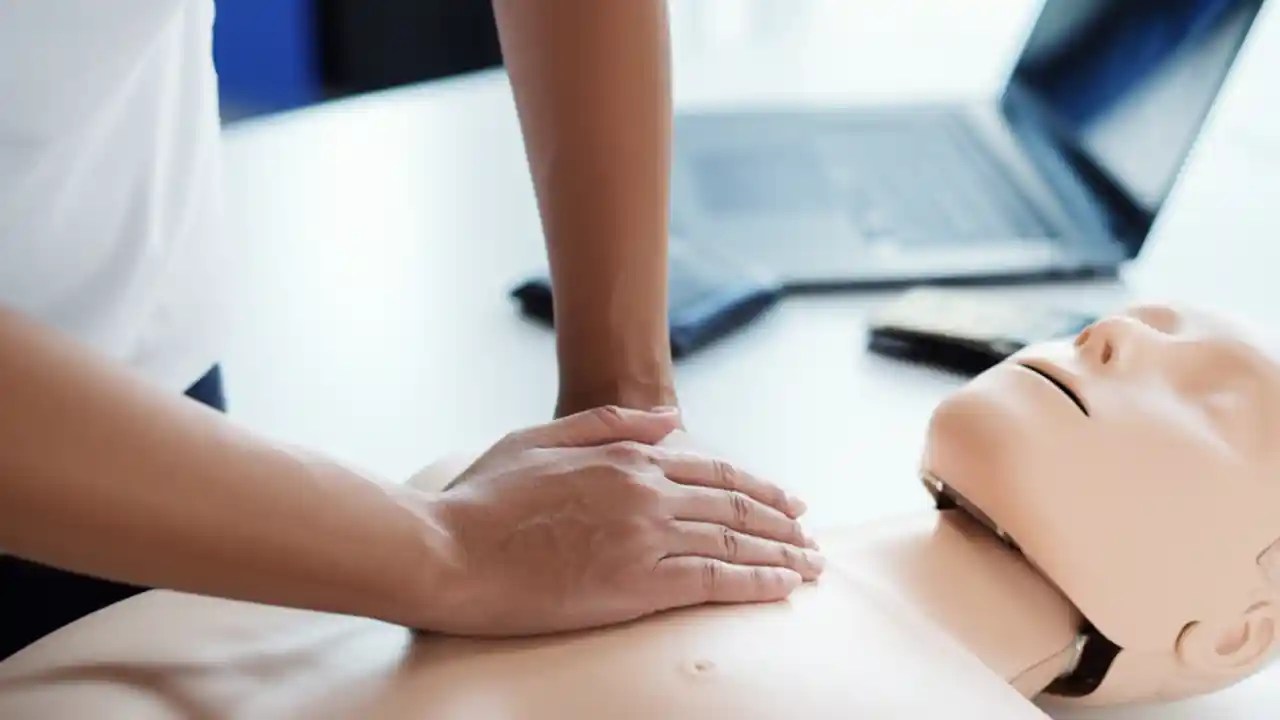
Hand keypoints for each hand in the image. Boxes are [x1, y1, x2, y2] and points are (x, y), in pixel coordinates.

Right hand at [417, 406, 821, 635]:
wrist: (446, 550)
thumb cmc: (482, 498)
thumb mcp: (540, 437)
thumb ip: (609, 424)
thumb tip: (667, 419)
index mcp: (624, 457)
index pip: (711, 470)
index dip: (755, 486)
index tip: (785, 501)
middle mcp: (645, 492)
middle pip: (734, 506)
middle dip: (780, 520)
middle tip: (810, 534)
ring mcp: (644, 537)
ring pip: (734, 541)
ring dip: (781, 552)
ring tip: (810, 563)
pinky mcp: (635, 584)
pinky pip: (714, 581)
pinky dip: (756, 582)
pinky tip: (783, 586)